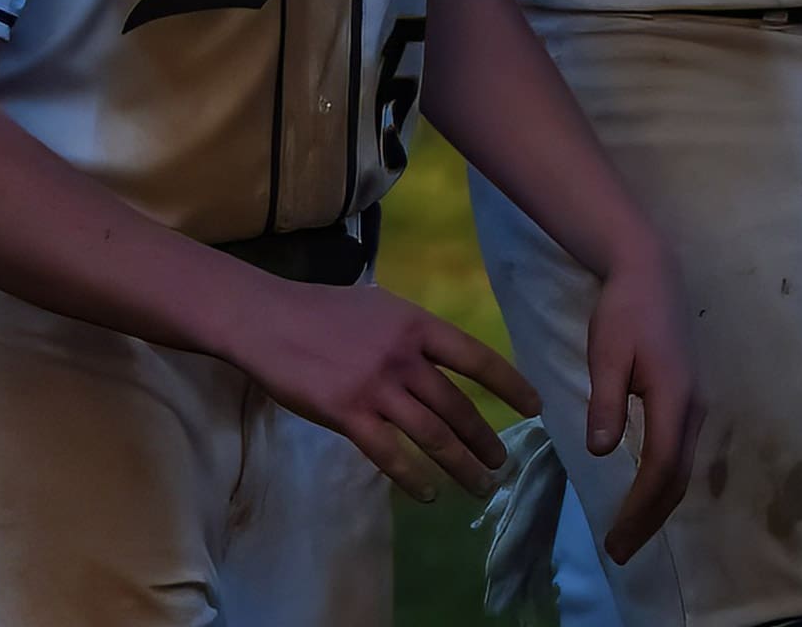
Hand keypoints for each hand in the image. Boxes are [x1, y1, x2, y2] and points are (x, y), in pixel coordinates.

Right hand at [220, 279, 540, 504]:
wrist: (266, 320)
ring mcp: (376, 387)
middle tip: (503, 462)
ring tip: (481, 485)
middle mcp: (405, 358)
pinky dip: (414, 478)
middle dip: (486, 439)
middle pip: (458, 406)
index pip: (478, 360)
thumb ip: (414, 334)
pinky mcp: (347, 414)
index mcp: (419, 327)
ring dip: (462, 464)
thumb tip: (443, 355)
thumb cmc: (323, 312)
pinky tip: (429, 494)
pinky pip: (389, 454)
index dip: (510, 385)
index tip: (535, 407)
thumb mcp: (382, 308)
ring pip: (432, 435)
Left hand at [579, 244, 699, 559]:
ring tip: (631, 531)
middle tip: (620, 550)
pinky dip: (664, 483)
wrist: (650, 271)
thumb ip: (605, 401)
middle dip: (650, 518)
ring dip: (659, 504)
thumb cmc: (624, 310)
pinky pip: (681, 453)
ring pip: (683, 467)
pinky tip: (645, 493)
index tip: (615, 539)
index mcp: (675, 397)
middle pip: (678, 477)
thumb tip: (603, 451)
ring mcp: (696, 403)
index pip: (661, 467)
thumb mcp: (606, 352)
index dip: (639, 508)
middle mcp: (694, 406)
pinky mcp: (689, 399)